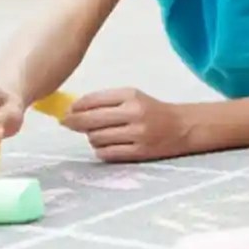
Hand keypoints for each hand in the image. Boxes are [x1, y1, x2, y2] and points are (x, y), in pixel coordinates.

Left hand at [62, 88, 191, 161]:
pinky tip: (107, 145)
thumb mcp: (132, 97)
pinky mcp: (139, 152)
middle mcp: (134, 113)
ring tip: (98, 134)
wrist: (182, 127)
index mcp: (131, 95)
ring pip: (96, 138)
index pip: (93, 100)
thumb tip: (72, 111)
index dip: (75, 107)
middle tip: (66, 123)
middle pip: (90, 120)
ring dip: (91, 137)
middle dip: (73, 122)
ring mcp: (137, 134)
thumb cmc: (152, 110)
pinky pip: (106, 153)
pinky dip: (101, 150)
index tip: (66, 111)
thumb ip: (105, 101)